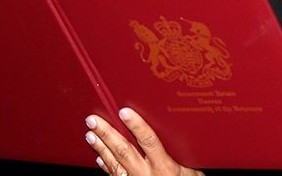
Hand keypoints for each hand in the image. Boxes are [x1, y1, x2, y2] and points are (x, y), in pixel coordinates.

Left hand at [85, 108, 204, 175]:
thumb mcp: (191, 170)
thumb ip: (182, 155)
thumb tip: (181, 134)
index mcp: (164, 166)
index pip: (148, 141)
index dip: (136, 126)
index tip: (124, 112)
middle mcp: (146, 174)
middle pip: (124, 151)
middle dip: (107, 135)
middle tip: (93, 121)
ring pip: (114, 164)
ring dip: (101, 149)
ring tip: (90, 135)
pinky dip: (106, 166)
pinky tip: (99, 157)